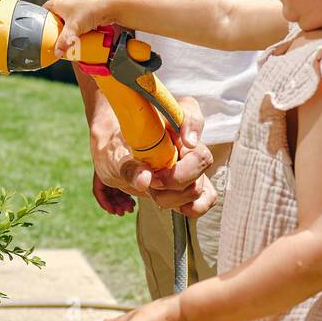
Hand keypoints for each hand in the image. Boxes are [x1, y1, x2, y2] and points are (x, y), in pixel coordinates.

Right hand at [42, 0, 118, 59]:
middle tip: (53, 39)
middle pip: (58, 17)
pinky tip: (79, 38)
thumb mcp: (74, 27)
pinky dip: (78, 31)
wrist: (111, 6)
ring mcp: (80, 10)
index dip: (42, 15)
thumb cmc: (90, 11)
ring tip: (66, 41)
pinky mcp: (89, 15)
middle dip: (56, 28)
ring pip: (70, 22)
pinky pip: (80, 25)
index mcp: (61, 4)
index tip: (39, 25)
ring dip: (68, 31)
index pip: (46, 7)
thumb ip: (65, 41)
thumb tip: (57, 53)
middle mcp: (70, 6)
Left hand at [89, 95, 214, 217]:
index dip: (193, 127)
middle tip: (152, 181)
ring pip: (199, 185)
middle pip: (202, 158)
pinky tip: (171, 203)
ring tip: (151, 189)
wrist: (115, 158)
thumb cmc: (115, 148)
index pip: (192, 113)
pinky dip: (191, 207)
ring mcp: (192, 164)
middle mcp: (187, 140)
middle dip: (176, 178)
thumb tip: (145, 180)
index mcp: (169, 119)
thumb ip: (128, 167)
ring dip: (172, 196)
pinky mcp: (193, 183)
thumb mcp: (113, 156)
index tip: (187, 142)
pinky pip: (207, 198)